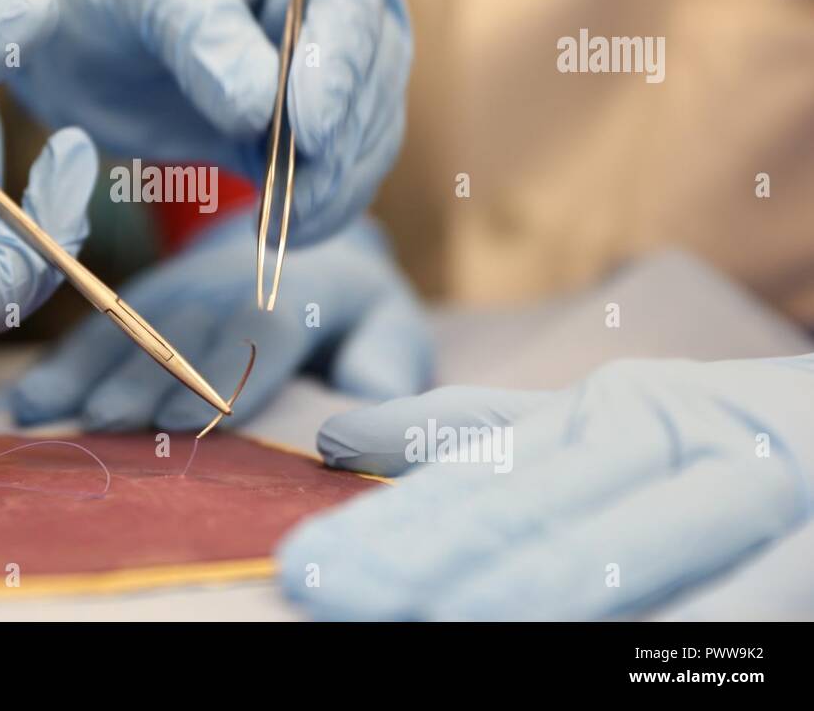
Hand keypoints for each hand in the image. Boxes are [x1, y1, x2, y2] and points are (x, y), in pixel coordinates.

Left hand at [0, 0, 410, 244]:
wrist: (85, 31)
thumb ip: (203, 35)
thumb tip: (259, 110)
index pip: (356, 4)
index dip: (341, 68)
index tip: (311, 130)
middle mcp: (352, 10)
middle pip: (374, 83)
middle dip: (338, 146)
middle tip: (291, 203)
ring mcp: (339, 79)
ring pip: (366, 140)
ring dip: (331, 191)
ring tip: (276, 230)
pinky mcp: (310, 138)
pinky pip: (338, 180)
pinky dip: (317, 213)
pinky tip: (278, 236)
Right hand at [3, 209, 432, 430]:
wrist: (309, 246)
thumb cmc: (354, 312)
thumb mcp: (391, 328)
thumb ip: (385, 364)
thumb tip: (360, 404)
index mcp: (292, 297)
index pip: (257, 335)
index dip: (220, 376)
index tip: (183, 418)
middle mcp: (225, 288)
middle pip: (180, 335)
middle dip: (141, 378)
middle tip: (104, 421)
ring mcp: (177, 291)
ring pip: (128, 331)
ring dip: (84, 371)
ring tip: (38, 413)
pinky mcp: (145, 303)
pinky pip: (100, 332)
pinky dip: (58, 366)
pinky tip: (18, 402)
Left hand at [277, 355, 813, 618]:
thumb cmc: (712, 443)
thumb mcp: (595, 425)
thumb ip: (475, 433)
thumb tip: (340, 434)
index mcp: (600, 409)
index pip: (474, 477)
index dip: (388, 524)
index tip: (306, 567)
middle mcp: (661, 434)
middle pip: (524, 504)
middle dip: (421, 555)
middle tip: (327, 592)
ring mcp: (742, 484)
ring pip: (617, 539)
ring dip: (529, 584)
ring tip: (440, 620)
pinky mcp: (813, 545)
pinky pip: (737, 599)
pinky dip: (673, 633)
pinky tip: (604, 660)